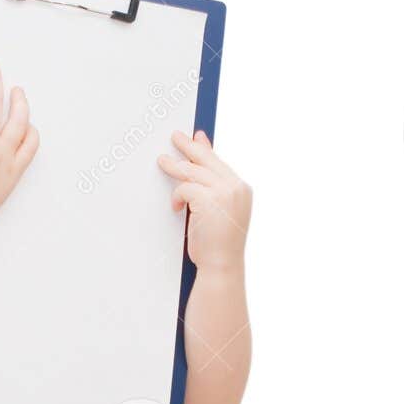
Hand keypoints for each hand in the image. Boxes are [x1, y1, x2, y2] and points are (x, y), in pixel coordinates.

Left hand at [157, 131, 250, 272]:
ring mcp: (224, 192)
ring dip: (175, 167)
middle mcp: (236, 187)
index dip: (205, 150)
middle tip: (176, 137)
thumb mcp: (218, 212)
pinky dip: (177, 195)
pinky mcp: (209, 200)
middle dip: (190, 147)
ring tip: (162, 161)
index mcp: (241, 189)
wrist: (221, 266)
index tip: (196, 138)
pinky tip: (176, 206)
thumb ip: (212, 189)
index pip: (219, 163)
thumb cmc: (218, 245)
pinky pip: (185, 187)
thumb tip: (201, 174)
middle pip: (208, 160)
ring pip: (193, 171)